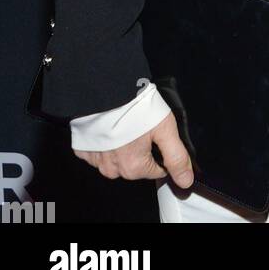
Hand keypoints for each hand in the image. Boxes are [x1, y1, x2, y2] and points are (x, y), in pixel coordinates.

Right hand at [73, 109, 194, 184]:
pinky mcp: (83, 149)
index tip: (157, 134)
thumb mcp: (165, 128)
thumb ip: (176, 157)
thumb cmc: (134, 106)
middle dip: (142, 148)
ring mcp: (96, 160)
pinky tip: (110, 127)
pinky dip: (105, 141)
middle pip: (136, 165)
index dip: (161, 151)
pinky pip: (98, 150)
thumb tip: (185, 180)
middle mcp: (112, 169)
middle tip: (141, 125)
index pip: (157, 169)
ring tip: (126, 123)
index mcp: (133, 167)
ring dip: (123, 145)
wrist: (105, 89)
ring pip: (117, 159)